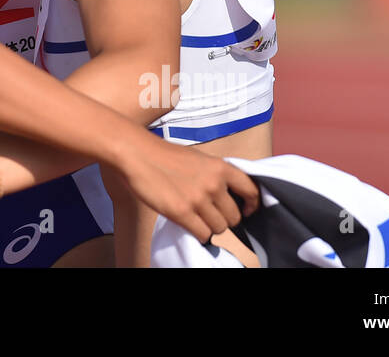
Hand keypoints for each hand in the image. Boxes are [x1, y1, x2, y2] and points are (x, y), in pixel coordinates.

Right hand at [115, 134, 258, 243]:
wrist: (137, 154)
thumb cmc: (164, 155)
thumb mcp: (198, 158)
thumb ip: (215, 175)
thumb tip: (227, 195)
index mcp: (220, 167)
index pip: (251, 191)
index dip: (251, 205)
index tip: (245, 210)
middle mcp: (213, 184)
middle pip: (234, 216)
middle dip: (223, 218)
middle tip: (209, 214)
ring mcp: (198, 199)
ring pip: (220, 228)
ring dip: (209, 227)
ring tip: (195, 218)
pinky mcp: (182, 212)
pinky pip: (203, 234)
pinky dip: (198, 233)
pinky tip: (188, 223)